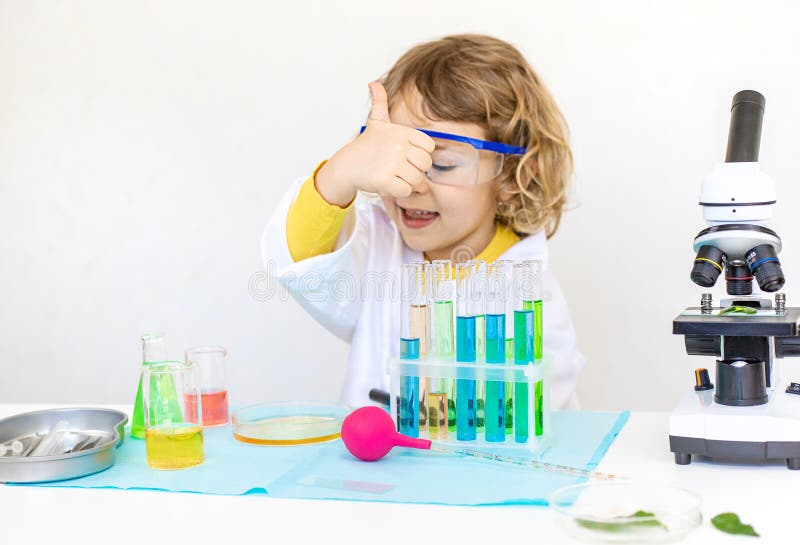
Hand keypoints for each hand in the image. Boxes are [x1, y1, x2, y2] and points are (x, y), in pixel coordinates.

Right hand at [315, 82, 434, 206]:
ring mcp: (391, 163)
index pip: (429, 147)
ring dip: (408, 183)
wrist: (346, 165)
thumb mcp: (376, 122)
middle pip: (425, 164)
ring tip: (396, 178)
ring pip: (417, 180)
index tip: (407, 157)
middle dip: (416, 170)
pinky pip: (406, 190)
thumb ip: (380, 102)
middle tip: (402, 171)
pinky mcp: (385, 180)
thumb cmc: (365, 146)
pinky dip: (400, 192)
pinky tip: (390, 186)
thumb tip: (373, 84)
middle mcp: (398, 146)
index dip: (420, 154)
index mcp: (401, 132)